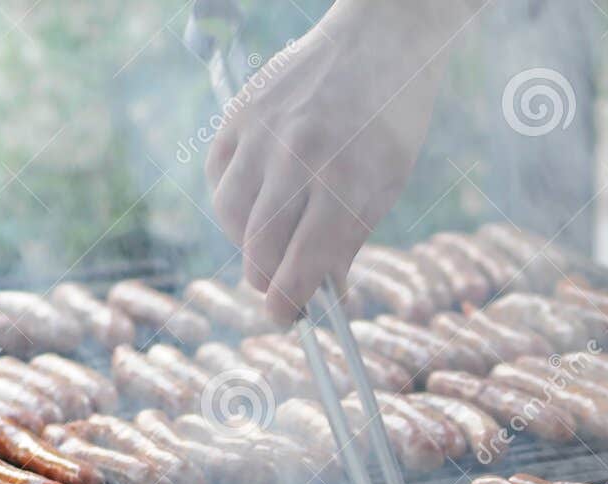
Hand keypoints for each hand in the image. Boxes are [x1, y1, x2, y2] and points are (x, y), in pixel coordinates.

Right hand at [205, 1, 474, 324]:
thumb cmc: (390, 122)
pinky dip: (230, 204)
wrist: (378, 42)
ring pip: (232, 216)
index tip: (286, 317)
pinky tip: (253, 209)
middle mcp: (297, 160)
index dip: (290, 303)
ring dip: (247, 245)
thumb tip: (325, 292)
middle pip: (260, 249)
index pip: (303, 266)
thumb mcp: (386, 187)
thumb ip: (349, 239)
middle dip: (267, 281)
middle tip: (279, 290)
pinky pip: (218, 177)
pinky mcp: (239, 114)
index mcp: (344, 184)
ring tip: (269, 248)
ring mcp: (262, 134)